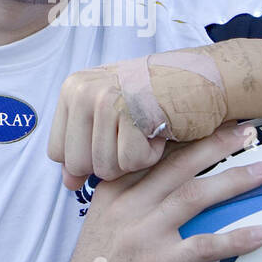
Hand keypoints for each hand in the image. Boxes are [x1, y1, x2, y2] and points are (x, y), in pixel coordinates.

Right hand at [45, 123, 261, 261]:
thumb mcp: (103, 224)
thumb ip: (131, 201)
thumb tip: (169, 185)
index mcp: (113, 190)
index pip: (152, 151)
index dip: (186, 133)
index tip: (214, 119)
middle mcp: (127, 205)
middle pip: (178, 164)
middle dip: (215, 143)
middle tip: (247, 131)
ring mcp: (141, 234)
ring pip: (194, 195)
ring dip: (233, 180)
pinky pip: (204, 246)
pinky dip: (235, 239)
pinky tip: (261, 234)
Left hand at [47, 64, 165, 189]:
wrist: (203, 78)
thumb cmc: (158, 99)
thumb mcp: (111, 117)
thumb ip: (84, 148)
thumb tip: (68, 183)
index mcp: (73, 89)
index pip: (58, 152)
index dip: (88, 158)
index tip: (113, 137)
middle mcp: (83, 91)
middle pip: (78, 164)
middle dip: (111, 162)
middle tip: (133, 134)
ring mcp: (105, 100)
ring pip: (105, 167)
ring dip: (134, 158)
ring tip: (147, 129)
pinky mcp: (130, 113)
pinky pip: (131, 162)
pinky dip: (151, 155)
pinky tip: (159, 130)